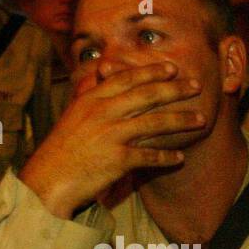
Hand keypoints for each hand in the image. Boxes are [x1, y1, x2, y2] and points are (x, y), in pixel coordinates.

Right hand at [19, 61, 205, 218]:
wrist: (48, 180)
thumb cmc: (61, 149)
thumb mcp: (72, 114)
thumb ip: (89, 92)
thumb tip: (100, 72)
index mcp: (92, 99)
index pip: (127, 79)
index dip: (152, 72)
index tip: (172, 68)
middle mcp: (103, 113)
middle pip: (147, 95)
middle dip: (175, 89)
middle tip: (196, 86)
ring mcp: (111, 135)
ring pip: (154, 122)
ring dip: (181, 120)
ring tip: (200, 119)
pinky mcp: (117, 160)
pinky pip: (149, 156)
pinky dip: (166, 157)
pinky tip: (180, 158)